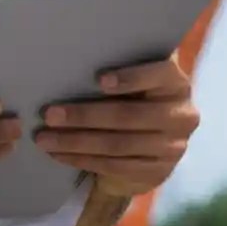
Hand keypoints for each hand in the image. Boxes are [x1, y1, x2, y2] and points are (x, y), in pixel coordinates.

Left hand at [34, 55, 198, 197]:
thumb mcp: (140, 81)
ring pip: (117, 145)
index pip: (160, 76)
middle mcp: (181, 117)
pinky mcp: (156, 172)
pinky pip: (113, 166)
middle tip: (50, 114)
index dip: (131, 78)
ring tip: (45, 138)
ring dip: (76, 142)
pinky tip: (58, 154)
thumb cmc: (137, 100)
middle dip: (85, 115)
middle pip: (129, 116)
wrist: (153, 148)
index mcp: (177, 85)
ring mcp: (171, 149)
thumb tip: (81, 52)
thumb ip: (125, 65)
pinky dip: (82, 159)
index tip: (99, 79)